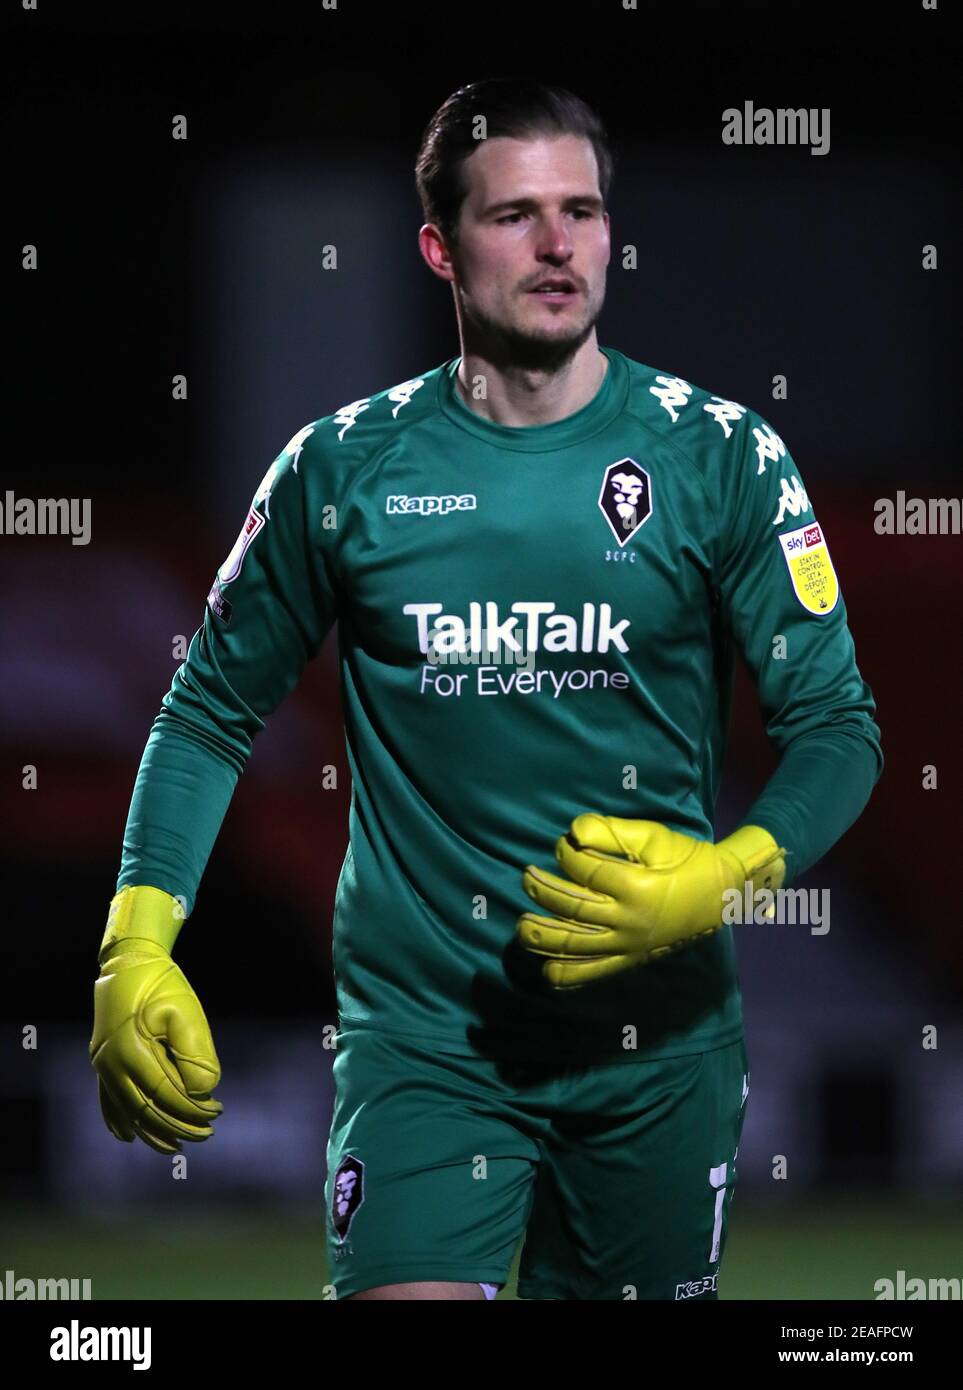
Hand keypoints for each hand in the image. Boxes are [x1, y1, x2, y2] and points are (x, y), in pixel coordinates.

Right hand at [90, 887, 222, 1152]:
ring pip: (127, 1111)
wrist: (129, 960)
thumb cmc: (161, 982)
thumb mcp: (185, 1010)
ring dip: (152, 1131)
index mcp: (131, 1052)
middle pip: (146, 1109)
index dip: (192, 1109)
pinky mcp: (102, 1060)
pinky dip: (120, 1120)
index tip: (217, 1112)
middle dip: (178, 1126)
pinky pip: (107, 1100)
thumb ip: (195, 1052)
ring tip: (176, 1147)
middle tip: (207, 1133)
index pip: (165, 1095)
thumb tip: (203, 1090)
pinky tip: (131, 1136)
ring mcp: (102, 1064)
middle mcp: (111, 1064)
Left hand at [516, 817, 784, 989]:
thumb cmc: (686, 860)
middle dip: (543, 890)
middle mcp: (629, 921)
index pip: (586, 872)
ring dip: (544, 936)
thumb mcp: (654, 837)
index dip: (566, 855)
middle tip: (526, 876)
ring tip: (521, 924)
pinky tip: (545, 972)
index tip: (560, 845)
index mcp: (636, 888)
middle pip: (573, 909)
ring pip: (577, 945)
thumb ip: (612, 832)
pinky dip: (569, 976)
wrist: (721, 894)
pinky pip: (595, 973)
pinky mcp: (631, 960)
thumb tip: (573, 831)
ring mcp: (629, 945)